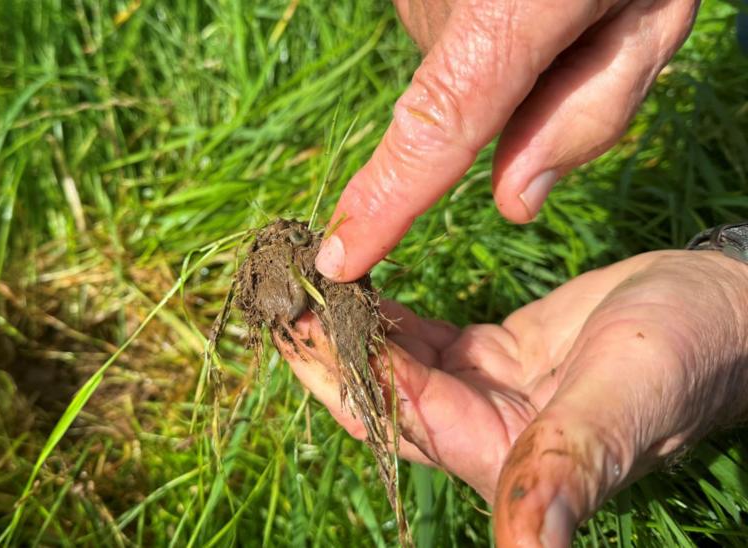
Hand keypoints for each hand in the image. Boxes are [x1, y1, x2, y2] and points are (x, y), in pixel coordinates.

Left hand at [277, 251, 747, 545]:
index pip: (397, 416)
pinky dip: (381, 312)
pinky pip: (417, 340)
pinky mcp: (488, 360)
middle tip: (272, 286)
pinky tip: (347, 281)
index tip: (292, 311)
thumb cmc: (687, 357)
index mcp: (500, 456)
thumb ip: (568, 470)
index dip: (342, 367)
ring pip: (389, 365)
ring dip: (343, 324)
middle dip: (323, 344)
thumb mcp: (625, 401)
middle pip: (376, 395)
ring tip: (296, 274)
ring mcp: (479, 396)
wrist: (721, 315)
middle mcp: (478, 435)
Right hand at [316, 0, 698, 281]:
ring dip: (509, 62)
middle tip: (594, 29)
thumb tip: (512, 202)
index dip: (385, 201)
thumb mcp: (652, 12)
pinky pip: (444, 38)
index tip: (333, 261)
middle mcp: (437, 0)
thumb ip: (588, 112)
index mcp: (508, 14)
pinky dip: (486, 34)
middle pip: (466, 109)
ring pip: (455, 74)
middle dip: (528, 103)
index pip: (436, 128)